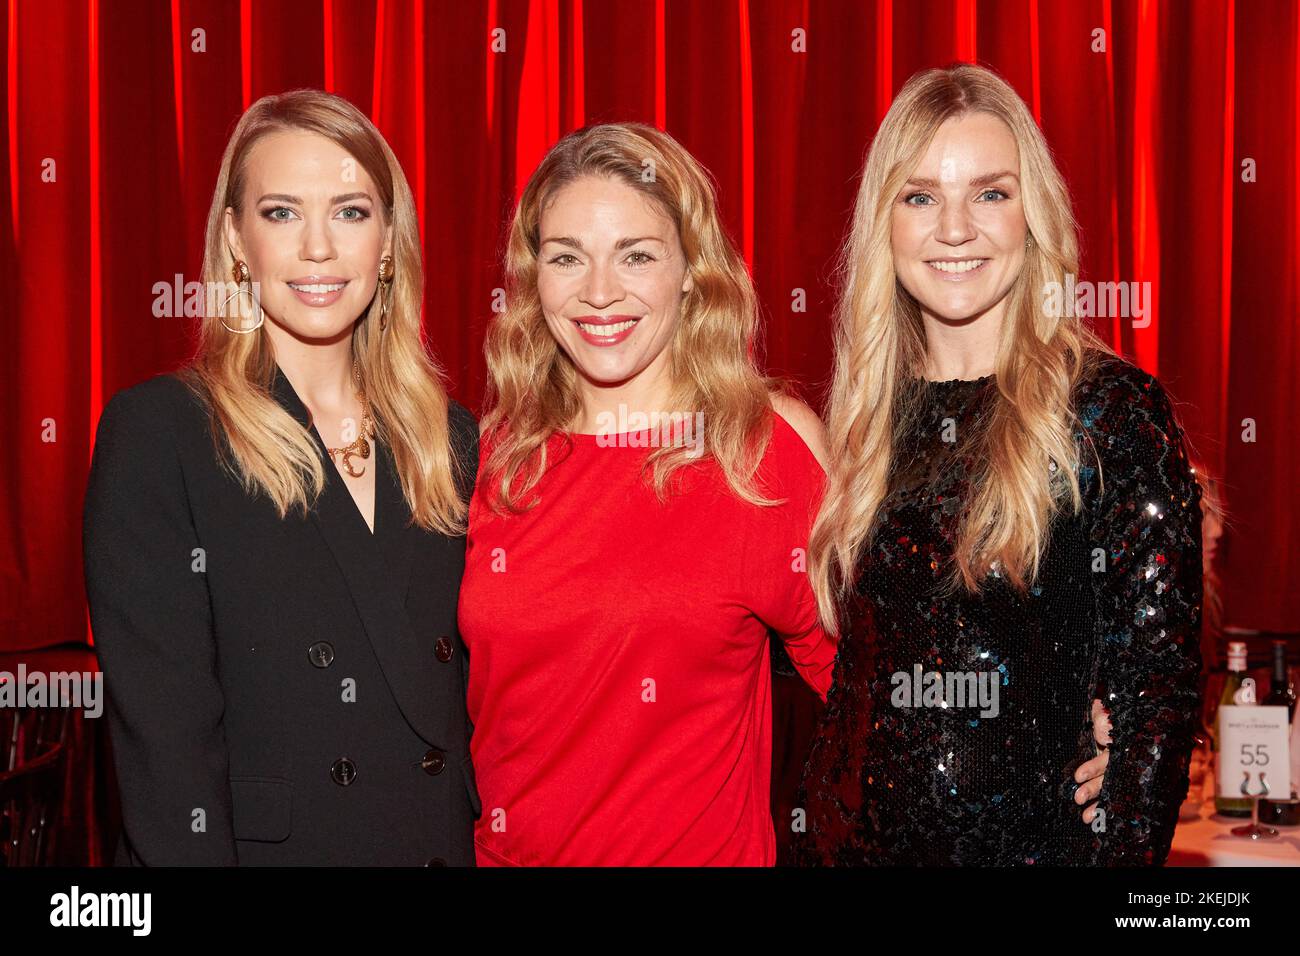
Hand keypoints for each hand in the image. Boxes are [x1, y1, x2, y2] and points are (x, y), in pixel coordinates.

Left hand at [1075, 698, 1111, 822]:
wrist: (1126, 720)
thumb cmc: (1112, 717)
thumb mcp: (1109, 713)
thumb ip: (1104, 716)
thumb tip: (1098, 717)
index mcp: (1121, 746)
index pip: (1107, 759)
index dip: (1093, 768)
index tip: (1077, 776)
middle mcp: (1123, 761)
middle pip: (1109, 778)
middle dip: (1094, 789)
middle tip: (1078, 798)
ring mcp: (1122, 772)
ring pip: (1111, 789)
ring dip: (1099, 804)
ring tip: (1085, 817)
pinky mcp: (1119, 781)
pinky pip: (1113, 796)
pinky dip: (1104, 808)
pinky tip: (1094, 819)